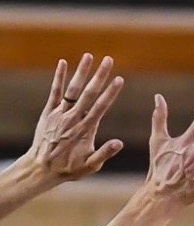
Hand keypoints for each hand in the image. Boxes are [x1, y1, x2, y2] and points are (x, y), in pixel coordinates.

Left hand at [21, 54, 125, 185]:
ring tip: (89, 56)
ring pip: (72, 89)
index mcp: (85, 129)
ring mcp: (60, 113)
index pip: (101, 107)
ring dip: (81, 71)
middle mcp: (73, 118)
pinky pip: (54, 92)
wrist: (41, 167)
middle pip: (89, 93)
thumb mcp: (91, 166)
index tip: (119, 79)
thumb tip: (119, 143)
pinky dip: (59, 77)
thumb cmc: (69, 168)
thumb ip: (104, 153)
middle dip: (99, 76)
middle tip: (108, 60)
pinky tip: (63, 63)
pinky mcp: (49, 112)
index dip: (110, 92)